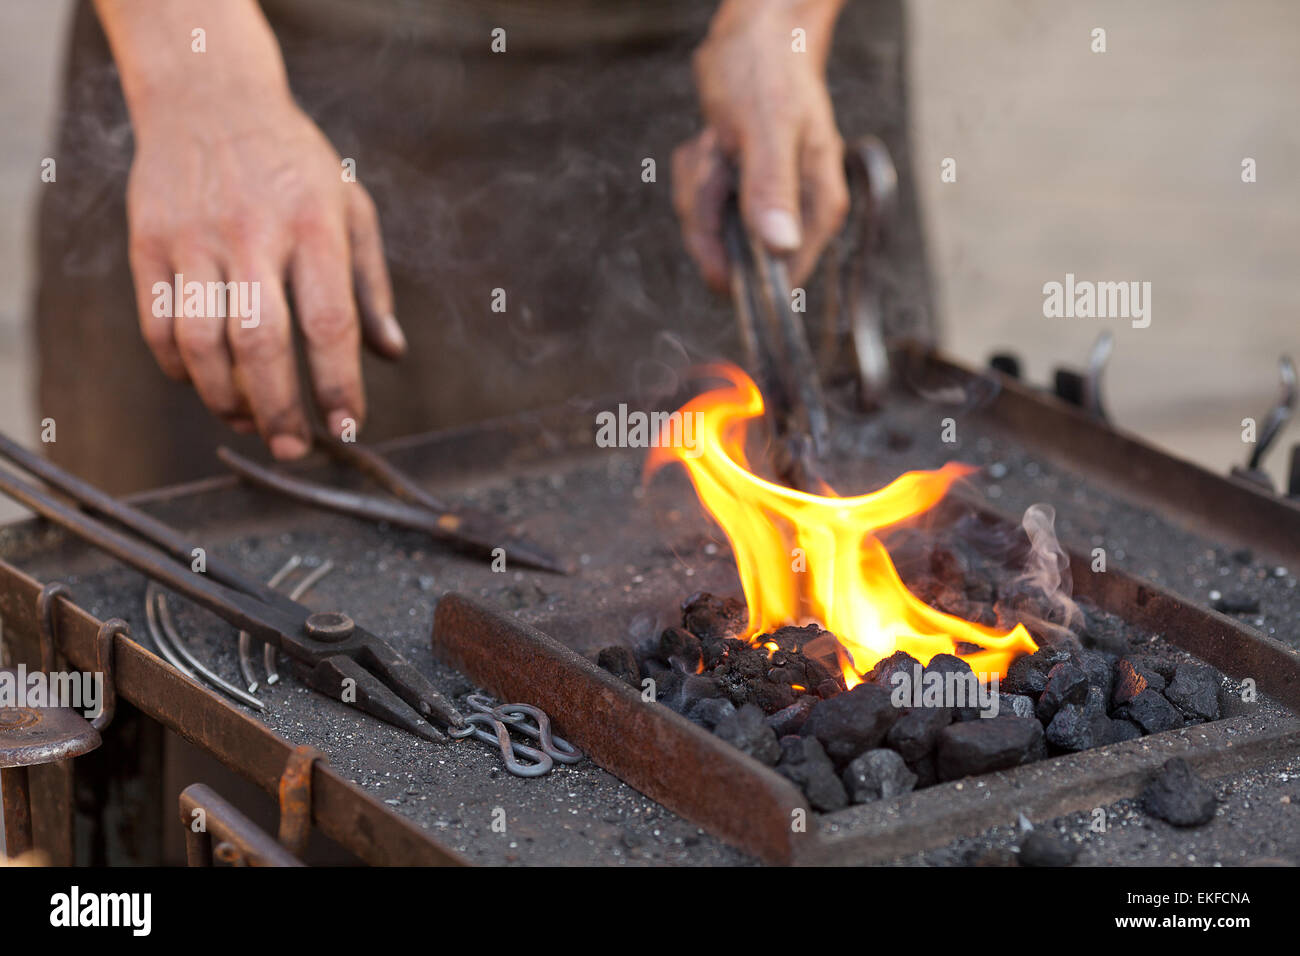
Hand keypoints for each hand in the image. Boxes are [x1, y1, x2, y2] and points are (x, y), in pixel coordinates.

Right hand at [95, 0, 402, 459]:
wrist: (209, 96)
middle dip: (280, 409)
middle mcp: (253, 234)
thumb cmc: (294, 163)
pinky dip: (181, 369)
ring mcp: (195, 238)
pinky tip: (207, 382)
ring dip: (226, 399)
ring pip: (203, 343)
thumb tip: (392, 352)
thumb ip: (371, 284)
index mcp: (315, 227)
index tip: (347, 428)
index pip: (330, 324)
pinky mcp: (148, 243)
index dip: (338, 386)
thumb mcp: (350, 207)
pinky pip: (159, 325)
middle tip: (294, 448)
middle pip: (262, 344)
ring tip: (251, 421)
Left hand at [674, 0, 848, 291]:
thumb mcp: (768, 125)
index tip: (722, 212)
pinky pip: (698, 207)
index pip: (778, 280)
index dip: (738, 262)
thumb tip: (780, 246)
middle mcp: (794, 217)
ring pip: (707, 230)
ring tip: (719, 141)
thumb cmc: (770, 71)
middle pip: (731, 258)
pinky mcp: (739, 199)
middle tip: (720, 155)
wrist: (755, 36)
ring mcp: (764, 209)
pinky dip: (695, 174)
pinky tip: (713, 142)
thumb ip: (772, 187)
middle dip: (707, 206)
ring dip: (698, 184)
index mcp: (817, 207)